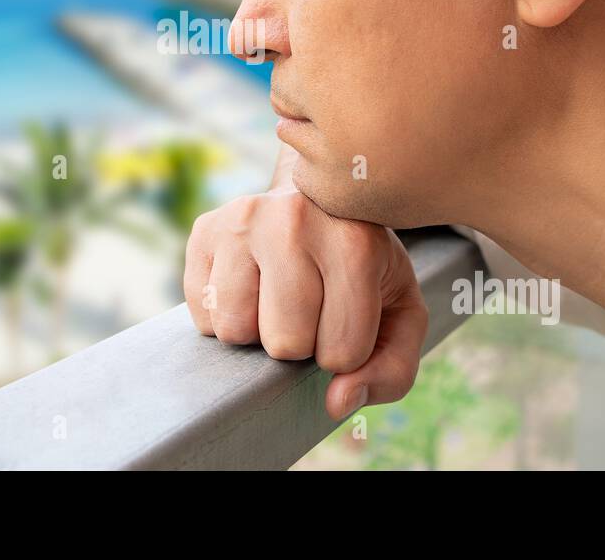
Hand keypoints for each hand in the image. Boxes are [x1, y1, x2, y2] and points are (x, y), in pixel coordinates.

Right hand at [184, 188, 428, 420]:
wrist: (321, 202)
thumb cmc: (363, 269)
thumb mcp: (401, 314)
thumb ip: (390, 370)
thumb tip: (337, 402)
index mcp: (354, 243)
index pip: (340, 354)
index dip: (344, 353)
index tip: (346, 317)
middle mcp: (295, 222)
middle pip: (284, 344)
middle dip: (299, 343)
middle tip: (310, 305)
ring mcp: (243, 222)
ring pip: (235, 331)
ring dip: (257, 332)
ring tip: (277, 297)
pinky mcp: (205, 230)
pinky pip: (204, 315)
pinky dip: (224, 316)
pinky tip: (249, 286)